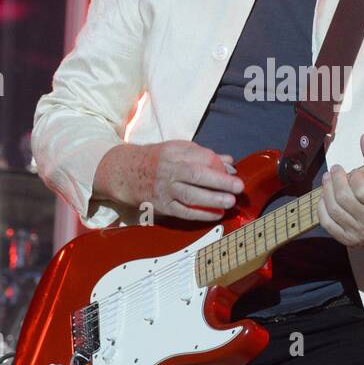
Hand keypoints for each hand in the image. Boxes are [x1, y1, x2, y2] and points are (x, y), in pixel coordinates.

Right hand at [97, 140, 241, 221]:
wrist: (124, 172)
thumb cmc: (156, 159)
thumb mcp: (177, 149)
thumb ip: (203, 155)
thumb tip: (229, 162)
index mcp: (174, 152)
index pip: (200, 156)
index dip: (218, 164)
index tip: (232, 171)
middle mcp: (168, 170)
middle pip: (196, 176)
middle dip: (220, 182)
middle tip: (238, 187)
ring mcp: (164, 190)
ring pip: (190, 196)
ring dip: (212, 200)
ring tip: (230, 202)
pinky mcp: (162, 206)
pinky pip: (183, 212)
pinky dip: (201, 215)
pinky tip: (216, 214)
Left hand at [318, 133, 363, 255]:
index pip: (362, 189)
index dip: (355, 176)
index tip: (355, 171)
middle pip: (344, 199)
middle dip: (336, 179)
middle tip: (336, 169)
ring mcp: (361, 235)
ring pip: (334, 210)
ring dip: (327, 190)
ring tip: (328, 179)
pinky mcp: (350, 241)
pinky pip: (328, 224)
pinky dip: (322, 208)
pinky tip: (324, 196)